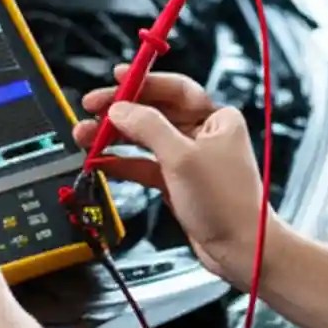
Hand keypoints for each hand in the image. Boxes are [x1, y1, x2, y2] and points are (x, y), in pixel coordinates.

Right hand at [73, 69, 269, 289]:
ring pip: (144, 139)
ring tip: (86, 136)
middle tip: (92, 108)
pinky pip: (143, 164)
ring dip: (115, 137)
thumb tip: (120, 108)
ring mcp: (188, 159)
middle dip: (121, 111)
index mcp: (217, 119)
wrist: (240, 250)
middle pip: (155, 112)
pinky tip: (100, 161)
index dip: (144, 82)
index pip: (175, 89)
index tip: (117, 78)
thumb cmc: (227, 204)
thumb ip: (148, 128)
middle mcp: (203, 135)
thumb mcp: (182, 158)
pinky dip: (122, 162)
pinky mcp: (177, 182)